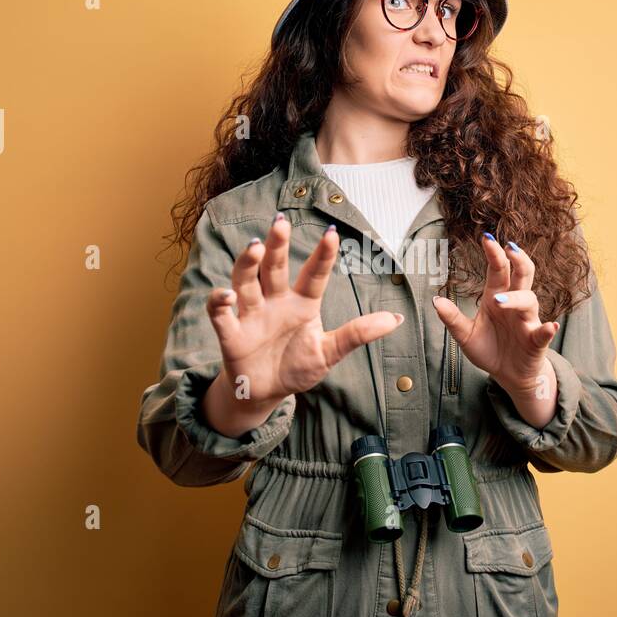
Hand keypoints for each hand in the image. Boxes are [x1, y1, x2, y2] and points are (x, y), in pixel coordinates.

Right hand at [206, 213, 403, 410]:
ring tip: (254, 247)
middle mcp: (275, 302)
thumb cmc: (296, 367)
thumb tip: (397, 319)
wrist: (265, 393)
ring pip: (247, 282)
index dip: (322, 256)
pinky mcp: (231, 335)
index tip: (331, 233)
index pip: (314, 275)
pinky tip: (226, 294)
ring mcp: (251, 315)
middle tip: (280, 222)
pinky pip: (220, 315)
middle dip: (277, 246)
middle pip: (275, 268)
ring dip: (248, 265)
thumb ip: (358, 334)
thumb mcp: (329, 352)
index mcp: (301, 303)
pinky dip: (219, 302)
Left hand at [431, 233, 558, 396]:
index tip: (486, 238)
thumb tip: (436, 301)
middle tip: (509, 248)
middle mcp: (515, 305)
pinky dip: (547, 329)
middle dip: (518, 260)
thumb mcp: (465, 336)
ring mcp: (528, 322)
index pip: (498, 270)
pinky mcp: (536, 342)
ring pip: (529, 301)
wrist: (507, 375)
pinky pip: (544, 333)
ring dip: (516, 298)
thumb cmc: (489, 349)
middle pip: (522, 276)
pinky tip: (550, 326)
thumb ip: (452, 319)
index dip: (494, 254)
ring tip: (499, 300)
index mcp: (497, 297)